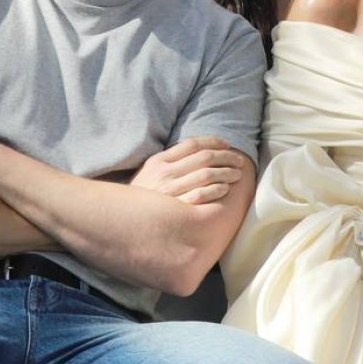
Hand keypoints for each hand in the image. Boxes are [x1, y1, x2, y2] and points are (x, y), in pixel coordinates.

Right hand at [131, 136, 246, 204]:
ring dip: (226, 173)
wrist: (123, 221)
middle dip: (226, 157)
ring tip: (237, 174)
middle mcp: (164, 173)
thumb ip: (169, 161)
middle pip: (204, 158)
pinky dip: (216, 190)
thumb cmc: (142, 197)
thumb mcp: (149, 173)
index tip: (227, 144)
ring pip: (206, 175)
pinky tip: (225, 189)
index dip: (213, 141)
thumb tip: (197, 151)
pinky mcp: (175, 209)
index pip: (191, 144)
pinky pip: (201, 196)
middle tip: (239, 160)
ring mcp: (169, 191)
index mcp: (158, 161)